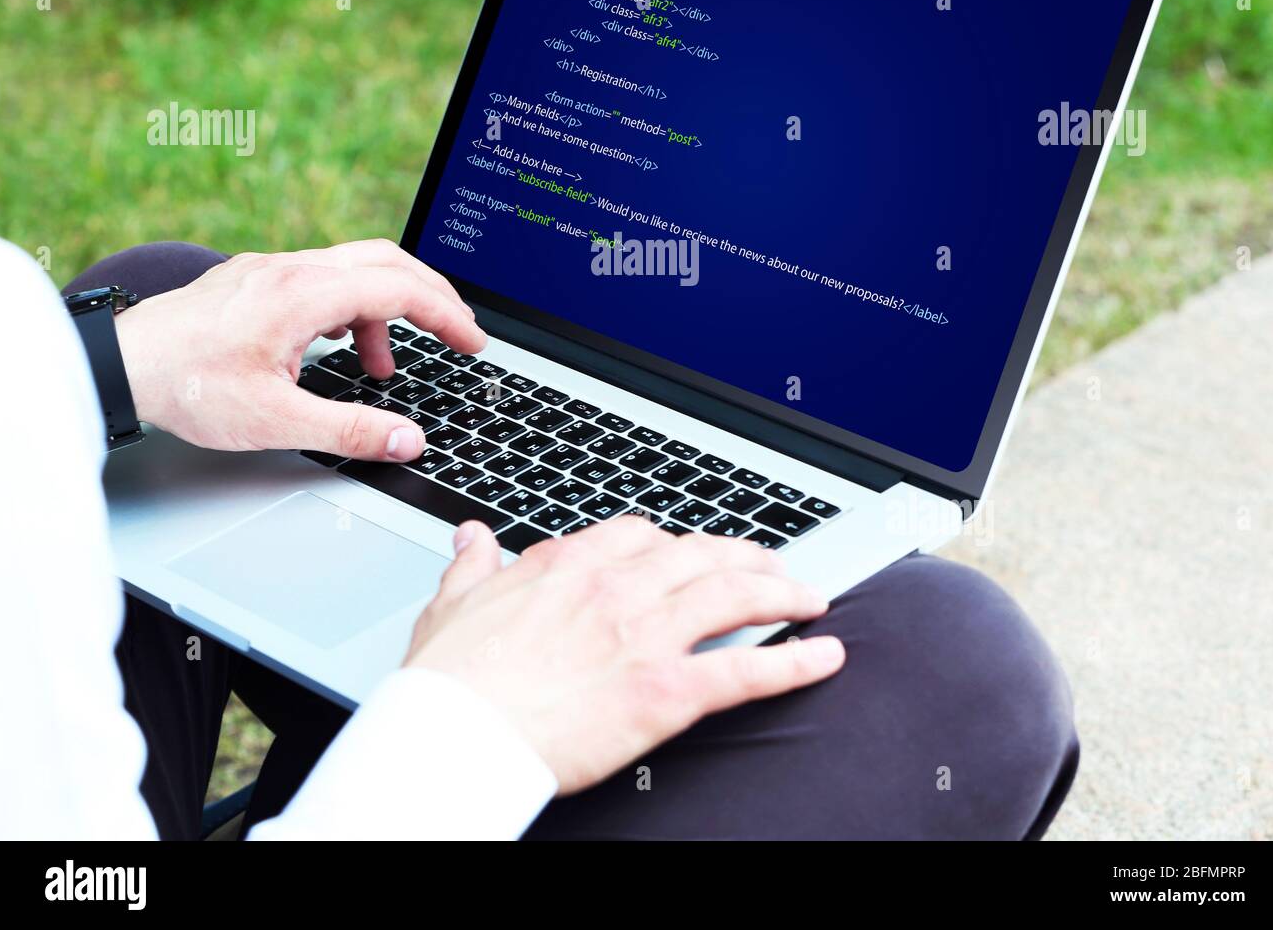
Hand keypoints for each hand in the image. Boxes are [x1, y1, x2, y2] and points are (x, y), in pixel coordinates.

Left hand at [114, 239, 484, 460]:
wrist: (115, 364)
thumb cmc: (186, 386)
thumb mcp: (274, 420)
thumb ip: (350, 430)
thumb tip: (407, 441)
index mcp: (302, 292)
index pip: (398, 289)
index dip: (447, 315)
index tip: (473, 341)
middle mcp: (290, 268)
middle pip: (387, 261)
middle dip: (431, 297)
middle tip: (458, 332)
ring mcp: (270, 268)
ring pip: (354, 269)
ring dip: (385, 311)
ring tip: (386, 368)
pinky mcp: (255, 279)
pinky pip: (322, 278)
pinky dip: (350, 310)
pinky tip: (337, 351)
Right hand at [404, 516, 844, 793]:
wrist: (453, 736)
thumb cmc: (449, 680)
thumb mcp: (453, 605)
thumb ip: (473, 567)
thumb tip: (472, 539)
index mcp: (569, 566)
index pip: (640, 536)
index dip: (674, 544)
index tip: (688, 553)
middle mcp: (616, 588)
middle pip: (702, 555)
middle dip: (744, 557)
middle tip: (769, 567)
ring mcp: (646, 636)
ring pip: (735, 595)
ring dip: (781, 593)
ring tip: (809, 598)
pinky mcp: (666, 692)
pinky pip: (744, 670)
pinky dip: (794, 661)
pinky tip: (823, 655)